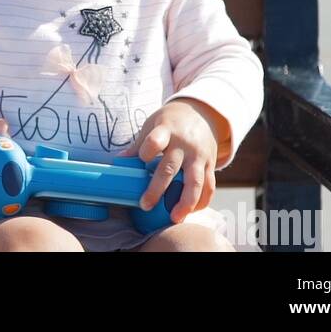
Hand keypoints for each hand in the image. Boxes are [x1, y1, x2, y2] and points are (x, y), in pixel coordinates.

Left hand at [116, 97, 226, 222]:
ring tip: (175, 218)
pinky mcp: (210, 165)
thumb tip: (119, 161)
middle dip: (157, 189)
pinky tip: (190, 211)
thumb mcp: (153, 124)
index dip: (146, 151)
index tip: (140, 160)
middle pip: (171, 168)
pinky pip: (209, 186)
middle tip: (145, 205)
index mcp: (167, 130)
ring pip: (195, 182)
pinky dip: (201, 202)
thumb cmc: (171, 121)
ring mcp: (199, 156)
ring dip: (185, 202)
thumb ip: (139, 144)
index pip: (155, 141)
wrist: (202, 113)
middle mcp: (184, 144)